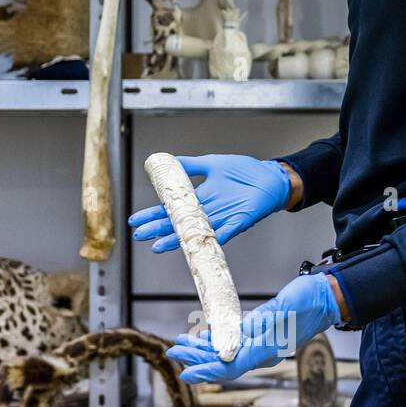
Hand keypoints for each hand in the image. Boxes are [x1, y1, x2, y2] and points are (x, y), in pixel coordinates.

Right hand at [129, 154, 291, 252]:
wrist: (269, 177)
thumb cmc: (244, 172)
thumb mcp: (211, 164)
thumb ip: (189, 165)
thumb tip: (166, 160)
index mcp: (200, 198)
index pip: (172, 209)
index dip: (153, 215)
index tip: (136, 221)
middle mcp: (208, 211)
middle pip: (178, 222)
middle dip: (158, 229)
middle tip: (140, 236)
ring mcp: (222, 218)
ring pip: (195, 231)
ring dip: (177, 239)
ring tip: (159, 246)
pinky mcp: (239, 221)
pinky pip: (224, 233)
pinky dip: (211, 238)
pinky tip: (196, 244)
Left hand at [166, 273, 342, 383]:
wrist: (329, 296)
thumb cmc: (310, 300)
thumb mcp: (284, 309)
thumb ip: (259, 324)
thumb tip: (232, 340)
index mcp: (266, 348)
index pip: (229, 366)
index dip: (205, 370)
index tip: (186, 372)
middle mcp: (262, 350)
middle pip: (222, 360)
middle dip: (196, 358)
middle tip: (173, 352)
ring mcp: (263, 342)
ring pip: (226, 351)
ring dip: (203, 348)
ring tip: (182, 343)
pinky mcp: (263, 331)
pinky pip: (235, 340)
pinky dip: (217, 338)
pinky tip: (205, 334)